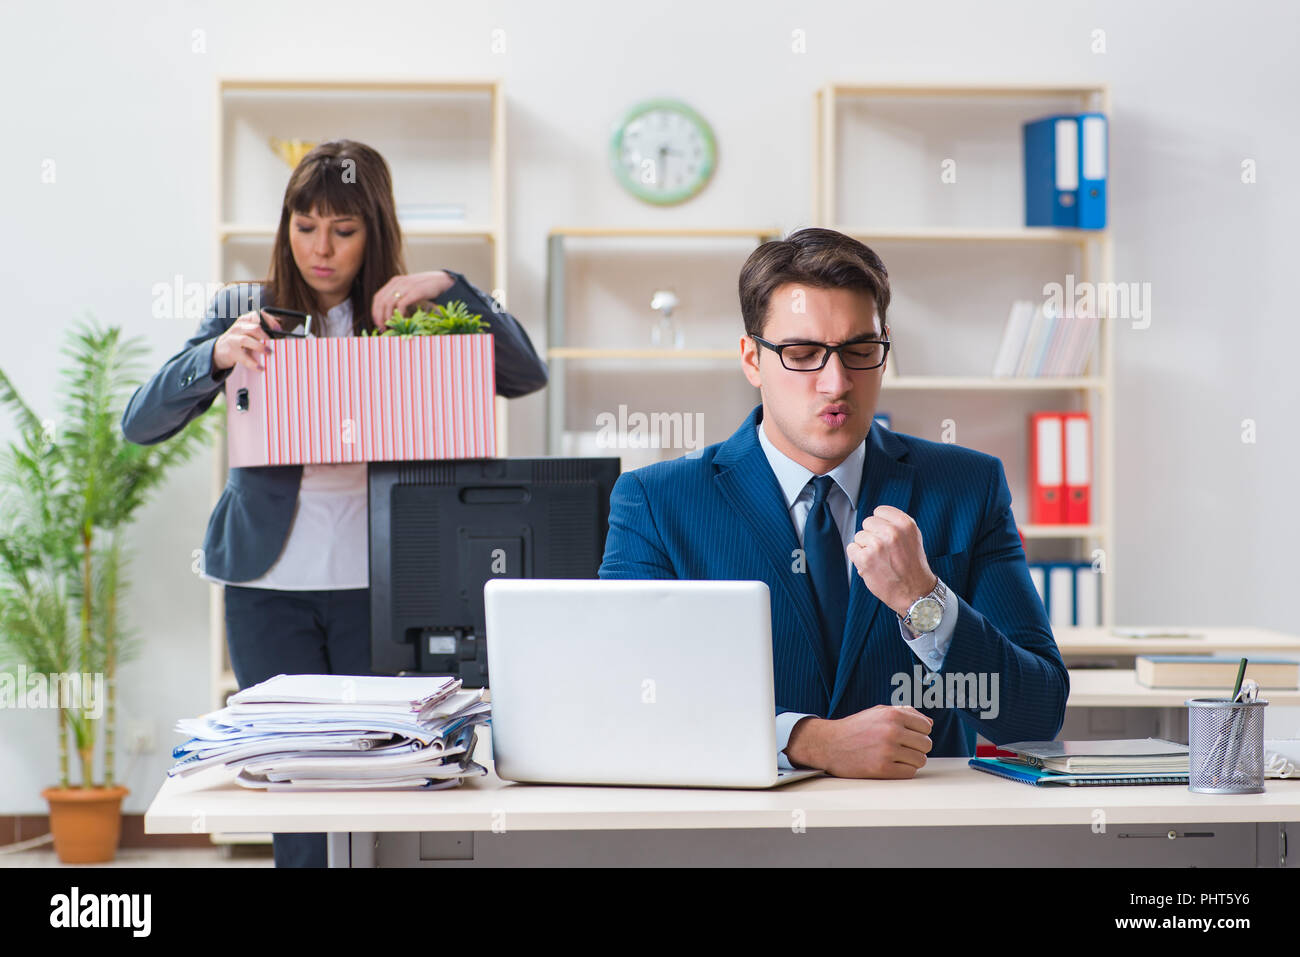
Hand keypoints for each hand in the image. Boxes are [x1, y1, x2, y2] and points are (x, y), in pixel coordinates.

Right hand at [212, 310, 277, 372]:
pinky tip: (260, 368)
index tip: (278, 329)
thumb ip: (261, 331)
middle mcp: (238, 327)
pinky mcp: (231, 352)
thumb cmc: (239, 341)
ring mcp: (232, 339)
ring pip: (247, 340)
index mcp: (244, 320)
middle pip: (254, 328)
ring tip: (269, 353)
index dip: (269, 321)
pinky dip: (253, 363)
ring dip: (260, 347)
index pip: (257, 315)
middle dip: (266, 336)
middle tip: (276, 344)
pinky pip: (243, 357)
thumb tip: (280, 336)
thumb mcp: (247, 332)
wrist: (218, 351)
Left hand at [371, 270, 455, 329]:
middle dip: (380, 317)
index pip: (378, 297)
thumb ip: (400, 298)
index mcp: (395, 282)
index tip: (378, 324)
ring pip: (389, 303)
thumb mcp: (410, 291)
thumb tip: (391, 315)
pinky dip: (400, 314)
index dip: (375, 312)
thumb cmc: (426, 289)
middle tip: (384, 328)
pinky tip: (405, 319)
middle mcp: (398, 282)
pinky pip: (401, 304)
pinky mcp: (415, 291)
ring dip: (389, 318)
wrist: (443, 281)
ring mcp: (406, 286)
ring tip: (393, 326)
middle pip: (381, 301)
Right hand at [790, 706, 933, 777]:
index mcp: (893, 715)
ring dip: (912, 761)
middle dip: (917, 748)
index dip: (920, 733)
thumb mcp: (878, 712)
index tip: (910, 737)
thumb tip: (929, 723)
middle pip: (926, 744)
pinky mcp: (882, 768)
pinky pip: (910, 772)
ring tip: (897, 757)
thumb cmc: (855, 728)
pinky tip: (892, 765)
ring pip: (920, 760)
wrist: (829, 744)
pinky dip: (904, 771)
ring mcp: (887, 750)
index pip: (926, 727)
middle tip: (904, 749)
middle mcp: (892, 731)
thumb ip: (904, 713)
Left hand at [846, 505, 936, 617]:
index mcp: (905, 524)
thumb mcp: (913, 537)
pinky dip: (858, 557)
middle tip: (884, 551)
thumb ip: (896, 525)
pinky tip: (871, 565)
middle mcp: (892, 532)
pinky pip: (852, 549)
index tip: (885, 534)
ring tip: (880, 559)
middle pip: (867, 522)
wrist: (915, 592)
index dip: (880, 524)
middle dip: (872, 535)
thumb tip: (877, 517)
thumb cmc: (913, 567)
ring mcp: (878, 545)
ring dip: (865, 547)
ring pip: (859, 536)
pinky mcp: (865, 558)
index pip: (880, 511)